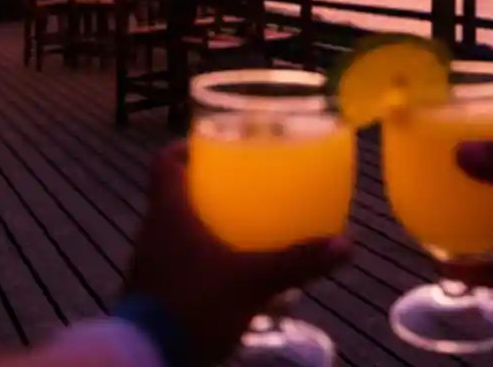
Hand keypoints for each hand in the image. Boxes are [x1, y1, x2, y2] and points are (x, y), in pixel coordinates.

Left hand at [125, 143, 351, 365]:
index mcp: (168, 212)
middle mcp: (151, 231)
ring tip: (237, 231)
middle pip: (172, 195)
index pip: (164, 162)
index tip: (210, 146)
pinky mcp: (150, 293)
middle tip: (237, 188)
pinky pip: (175, 264)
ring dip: (201, 227)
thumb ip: (297, 261)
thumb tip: (346, 244)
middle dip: (203, 189)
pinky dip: (197, 262)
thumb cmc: (194, 305)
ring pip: (173, 231)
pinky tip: (226, 277)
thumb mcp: (252, 282)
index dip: (185, 148)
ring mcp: (147, 264)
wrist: (146, 355)